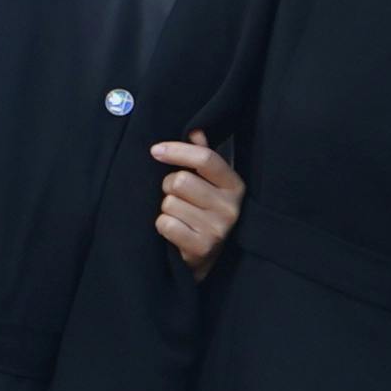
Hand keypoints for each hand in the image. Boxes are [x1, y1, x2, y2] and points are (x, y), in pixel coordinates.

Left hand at [151, 136, 244, 271]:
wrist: (208, 260)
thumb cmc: (205, 213)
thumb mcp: (211, 185)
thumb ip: (202, 157)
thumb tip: (195, 131)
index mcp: (235, 186)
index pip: (205, 158)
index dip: (177, 151)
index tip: (156, 151)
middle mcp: (231, 208)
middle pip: (180, 181)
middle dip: (169, 186)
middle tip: (175, 196)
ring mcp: (218, 230)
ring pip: (169, 203)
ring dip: (166, 209)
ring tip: (178, 216)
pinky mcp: (201, 248)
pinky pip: (166, 224)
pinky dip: (163, 226)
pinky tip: (175, 230)